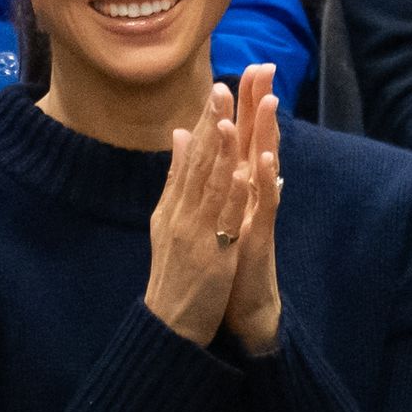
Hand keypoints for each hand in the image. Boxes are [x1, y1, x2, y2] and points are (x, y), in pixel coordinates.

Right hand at [144, 83, 245, 345]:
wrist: (169, 325)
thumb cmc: (174, 273)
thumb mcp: (167, 221)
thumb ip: (175, 179)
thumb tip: (178, 135)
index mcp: (172, 205)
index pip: (189, 155)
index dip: (204, 121)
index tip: (216, 87)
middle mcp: (180, 214)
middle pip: (197, 162)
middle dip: (210, 124)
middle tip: (222, 87)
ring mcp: (195, 233)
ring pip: (210, 187)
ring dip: (220, 153)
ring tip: (230, 120)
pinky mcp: (212, 255)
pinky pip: (224, 221)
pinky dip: (234, 195)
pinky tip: (244, 173)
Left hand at [220, 63, 283, 354]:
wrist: (243, 307)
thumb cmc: (233, 259)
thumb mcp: (221, 212)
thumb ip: (216, 175)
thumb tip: (205, 140)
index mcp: (240, 187)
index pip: (243, 136)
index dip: (246, 102)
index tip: (250, 65)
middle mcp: (254, 195)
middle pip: (259, 140)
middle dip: (262, 105)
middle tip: (267, 66)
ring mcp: (259, 214)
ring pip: (265, 168)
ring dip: (267, 136)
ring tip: (269, 102)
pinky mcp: (260, 238)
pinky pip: (265, 208)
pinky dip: (266, 185)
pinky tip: (267, 163)